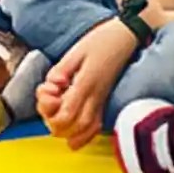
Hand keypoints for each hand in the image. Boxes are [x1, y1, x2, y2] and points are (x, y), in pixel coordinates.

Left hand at [36, 23, 136, 150]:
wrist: (126, 38)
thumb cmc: (101, 41)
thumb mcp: (76, 51)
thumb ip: (61, 70)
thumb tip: (53, 84)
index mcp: (86, 85)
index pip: (65, 115)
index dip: (49, 108)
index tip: (47, 88)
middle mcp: (95, 99)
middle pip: (70, 128)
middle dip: (52, 118)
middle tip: (50, 97)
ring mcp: (101, 103)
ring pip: (82, 132)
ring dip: (63, 127)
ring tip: (57, 108)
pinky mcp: (104, 103)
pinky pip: (94, 128)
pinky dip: (80, 134)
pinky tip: (70, 127)